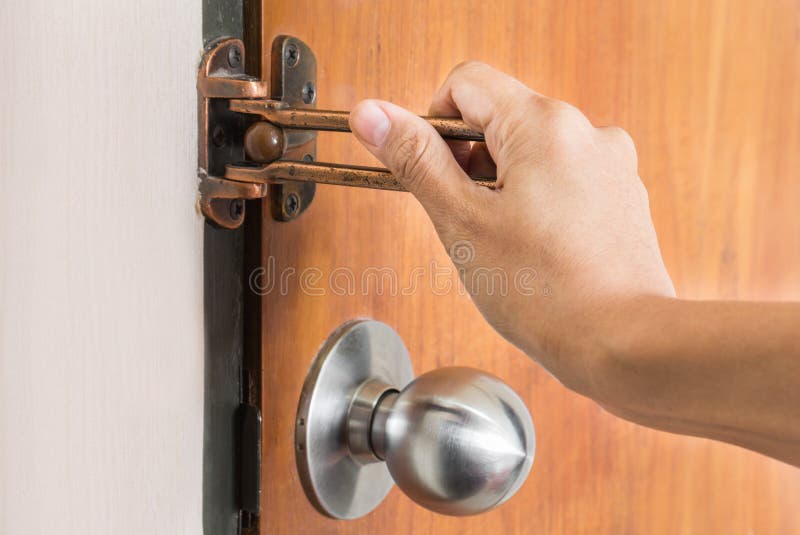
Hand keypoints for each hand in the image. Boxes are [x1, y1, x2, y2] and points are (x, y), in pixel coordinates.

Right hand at [349, 62, 674, 398]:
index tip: (426, 167)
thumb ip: (416, 159)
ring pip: (531, 149)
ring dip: (503, 182)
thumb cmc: (545, 293)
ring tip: (503, 239)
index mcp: (543, 124)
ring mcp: (610, 162)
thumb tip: (372, 115)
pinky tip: (536, 246)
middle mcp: (586, 130)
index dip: (432, 122)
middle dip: (469, 160)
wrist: (623, 342)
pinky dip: (538, 198)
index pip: (466, 83)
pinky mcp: (621, 193)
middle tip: (464, 217)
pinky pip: (564, 175)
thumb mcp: (462, 222)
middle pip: (500, 116)